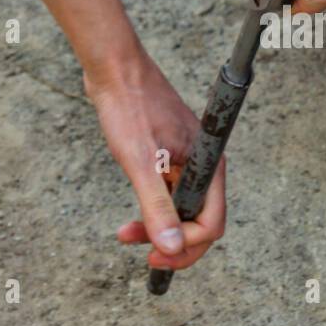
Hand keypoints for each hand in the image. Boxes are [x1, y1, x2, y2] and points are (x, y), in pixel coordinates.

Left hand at [86, 57, 226, 270]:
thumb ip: (157, 207)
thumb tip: (171, 248)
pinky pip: (170, 195)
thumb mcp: (140, 162)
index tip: (152, 256)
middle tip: (144, 257)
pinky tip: (133, 214)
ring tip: (127, 233)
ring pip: (183, 209)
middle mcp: (204, 166)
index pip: (210, 223)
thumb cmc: (129, 107)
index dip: (185, 246)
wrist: (114, 69)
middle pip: (200, 221)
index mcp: (208, 166)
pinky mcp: (169, 157)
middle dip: (174, 243)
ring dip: (160, 228)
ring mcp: (187, 162)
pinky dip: (153, 209)